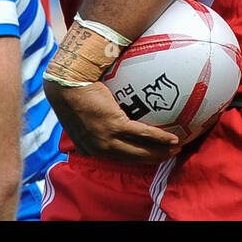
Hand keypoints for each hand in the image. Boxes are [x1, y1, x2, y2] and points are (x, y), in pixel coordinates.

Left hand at [43, 80, 178, 163]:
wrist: (65, 82)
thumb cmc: (72, 90)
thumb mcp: (81, 112)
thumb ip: (94, 118)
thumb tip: (108, 109)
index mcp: (90, 147)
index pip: (117, 158)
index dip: (135, 158)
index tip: (149, 156)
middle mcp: (99, 148)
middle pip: (132, 158)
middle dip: (152, 159)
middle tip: (169, 155)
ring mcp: (106, 139)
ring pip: (139, 152)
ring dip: (160, 152)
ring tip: (176, 148)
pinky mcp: (114, 125)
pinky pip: (142, 134)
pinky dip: (159, 138)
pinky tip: (172, 137)